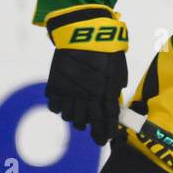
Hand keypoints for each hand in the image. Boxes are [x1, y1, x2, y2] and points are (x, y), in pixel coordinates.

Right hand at [43, 5, 128, 144]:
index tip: (104, 140)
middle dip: (88, 126)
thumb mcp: (118, 71)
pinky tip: (64, 101)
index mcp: (106, 95)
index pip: (106, 123)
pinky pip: (55, 107)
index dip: (105, 134)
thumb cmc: (106, 48)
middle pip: (85, 123)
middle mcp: (87, 98)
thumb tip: (114, 104)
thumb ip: (115, 90)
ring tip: (77, 109)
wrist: (84, 32)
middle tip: (89, 122)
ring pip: (70, 118)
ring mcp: (70, 93)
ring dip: (74, 117)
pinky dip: (59, 107)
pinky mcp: (56, 85)